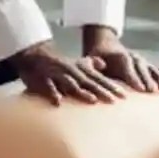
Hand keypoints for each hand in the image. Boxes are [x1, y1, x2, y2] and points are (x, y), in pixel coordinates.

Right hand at [4, 41, 127, 106]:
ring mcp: (57, 75)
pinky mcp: (43, 80)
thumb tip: (104, 65)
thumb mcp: (75, 62)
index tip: (124, 96)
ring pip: (71, 84)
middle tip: (114, 100)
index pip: (99, 79)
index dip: (111, 87)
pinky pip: (48, 87)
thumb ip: (89, 65)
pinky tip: (58, 102)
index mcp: (80, 70)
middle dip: (101, 91)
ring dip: (81, 92)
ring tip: (92, 100)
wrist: (34, 55)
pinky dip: (53, 93)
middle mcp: (71, 72)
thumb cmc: (57, 63)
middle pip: (89, 83)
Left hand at [82, 26, 158, 92]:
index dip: (134, 77)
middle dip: (147, 80)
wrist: (106, 46)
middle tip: (152, 91)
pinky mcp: (149, 66)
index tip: (139, 88)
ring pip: (153, 69)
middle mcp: (133, 57)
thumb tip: (98, 66)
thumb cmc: (97, 57)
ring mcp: (143, 61)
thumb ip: (94, 64)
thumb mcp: (91, 58)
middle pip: (142, 69)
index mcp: (119, 56)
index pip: (128, 67)